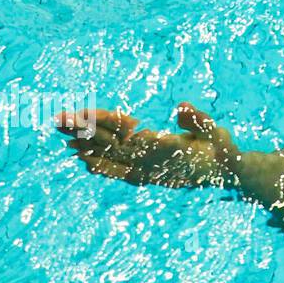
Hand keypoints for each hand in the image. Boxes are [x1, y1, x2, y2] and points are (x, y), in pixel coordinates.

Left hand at [56, 102, 242, 189]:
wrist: (225, 176)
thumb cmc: (222, 150)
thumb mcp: (217, 132)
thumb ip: (199, 121)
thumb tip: (180, 106)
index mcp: (165, 149)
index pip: (127, 134)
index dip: (105, 123)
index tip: (83, 114)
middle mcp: (150, 164)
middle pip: (110, 145)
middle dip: (83, 130)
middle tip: (58, 117)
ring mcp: (145, 173)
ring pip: (108, 157)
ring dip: (83, 144)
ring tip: (61, 131)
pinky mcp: (144, 177)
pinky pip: (115, 171)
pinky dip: (97, 164)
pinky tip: (81, 158)